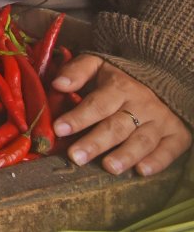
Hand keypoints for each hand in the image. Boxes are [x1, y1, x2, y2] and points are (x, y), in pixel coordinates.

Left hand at [52, 54, 191, 175]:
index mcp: (120, 87)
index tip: (59, 129)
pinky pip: (169, 150)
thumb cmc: (121, 77)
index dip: (78, 117)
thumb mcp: (98, 64)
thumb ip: (76, 71)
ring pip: (142, 140)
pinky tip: (142, 171)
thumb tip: (57, 84)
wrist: (165, 77)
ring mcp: (161, 121)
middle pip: (116, 126)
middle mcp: (142, 104)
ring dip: (125, 155)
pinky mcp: (177, 135)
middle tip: (76, 157)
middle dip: (95, 143)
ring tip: (108, 167)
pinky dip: (157, 162)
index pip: (97, 104)